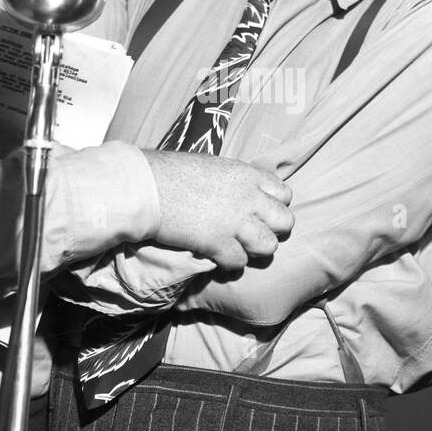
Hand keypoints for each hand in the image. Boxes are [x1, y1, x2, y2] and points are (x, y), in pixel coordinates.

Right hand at [142, 151, 292, 270]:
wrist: (146, 187)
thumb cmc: (171, 172)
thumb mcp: (212, 166)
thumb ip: (235, 181)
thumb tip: (241, 192)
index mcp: (248, 175)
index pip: (285, 194)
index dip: (274, 205)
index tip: (260, 212)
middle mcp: (248, 198)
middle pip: (285, 222)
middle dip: (272, 230)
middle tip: (253, 233)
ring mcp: (235, 222)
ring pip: (268, 246)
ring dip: (253, 250)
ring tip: (237, 247)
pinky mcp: (218, 244)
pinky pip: (239, 263)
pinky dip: (229, 264)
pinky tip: (217, 258)